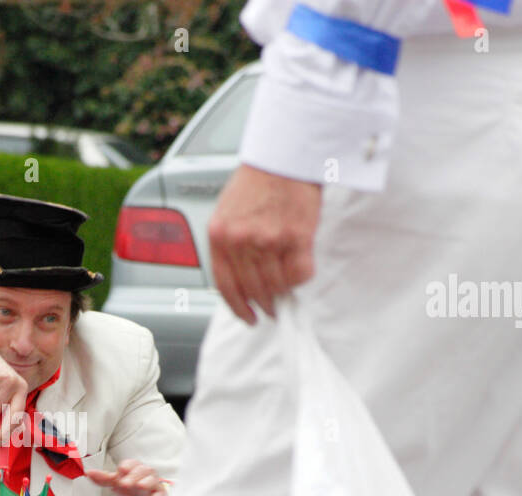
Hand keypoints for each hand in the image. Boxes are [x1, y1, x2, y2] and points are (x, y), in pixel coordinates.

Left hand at [85, 459, 166, 495]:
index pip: (131, 463)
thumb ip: (104, 478)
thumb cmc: (132, 488)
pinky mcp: (161, 495)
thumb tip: (87, 473)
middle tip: (124, 483)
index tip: (121, 470)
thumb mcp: (117, 483)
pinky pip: (161, 494)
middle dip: (133, 476)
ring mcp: (154, 484)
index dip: (126, 466)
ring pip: (153, 480)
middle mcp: (145, 473)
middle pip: (142, 470)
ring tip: (140, 486)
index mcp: (134, 468)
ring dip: (146, 482)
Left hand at [208, 164, 321, 323]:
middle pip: (252, 289)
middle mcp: (241, 241)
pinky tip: (301, 271)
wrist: (284, 154)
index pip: (224, 285)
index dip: (237, 307)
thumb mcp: (228, 212)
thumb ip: (230, 244)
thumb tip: (242, 280)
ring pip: (277, 285)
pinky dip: (302, 277)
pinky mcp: (296, 236)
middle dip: (263, 304)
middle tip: (272, 309)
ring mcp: (268, 240)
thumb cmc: (257, 181)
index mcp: (219, 235)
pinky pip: (300, 273)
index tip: (247, 317)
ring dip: (283, 292)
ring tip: (288, 289)